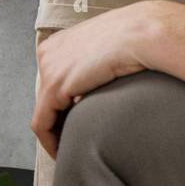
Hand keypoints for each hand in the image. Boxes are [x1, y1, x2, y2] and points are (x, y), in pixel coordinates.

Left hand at [31, 4, 155, 159]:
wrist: (142, 33)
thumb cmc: (135, 38)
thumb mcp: (106, 48)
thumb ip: (94, 63)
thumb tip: (96, 84)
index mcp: (59, 42)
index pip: (51, 82)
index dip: (60, 107)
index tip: (71, 124)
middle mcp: (48, 52)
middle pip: (45, 97)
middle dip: (57, 120)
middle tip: (72, 140)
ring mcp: (49, 68)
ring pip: (42, 113)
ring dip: (55, 133)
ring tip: (71, 149)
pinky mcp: (55, 86)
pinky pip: (42, 124)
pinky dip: (50, 142)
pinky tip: (63, 152)